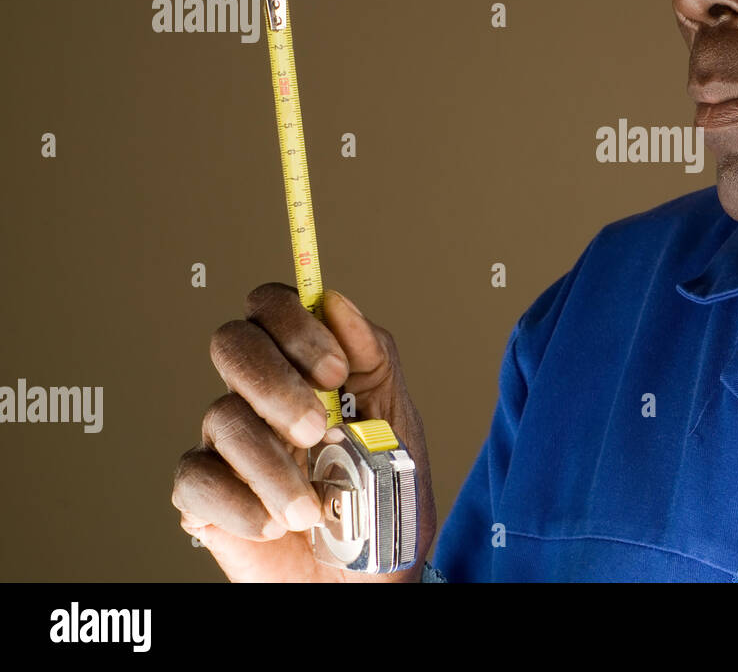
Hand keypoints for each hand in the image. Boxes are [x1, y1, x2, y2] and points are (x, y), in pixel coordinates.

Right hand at [171, 283, 436, 581]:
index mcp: (303, 367)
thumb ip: (375, 358)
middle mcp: (257, 396)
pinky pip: (196, 479)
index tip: (334, 369)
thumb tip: (336, 302)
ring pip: (221, 418)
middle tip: (317, 430)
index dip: (293, 324)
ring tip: (313, 509)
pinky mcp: (203, 496)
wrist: (371, 578)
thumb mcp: (397, 422)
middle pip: (231, 343)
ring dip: (273, 466)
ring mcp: (225, 444)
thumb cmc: (385, 496)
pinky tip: (277, 526)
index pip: (271, 306)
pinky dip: (241, 504)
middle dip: (274, 382)